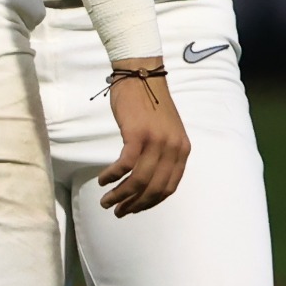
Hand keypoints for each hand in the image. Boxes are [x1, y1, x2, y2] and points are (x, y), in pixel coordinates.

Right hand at [96, 60, 189, 216]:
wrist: (141, 74)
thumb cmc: (150, 102)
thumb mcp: (166, 131)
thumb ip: (163, 154)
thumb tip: (147, 182)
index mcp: (182, 149)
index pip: (169, 187)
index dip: (151, 203)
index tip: (135, 208)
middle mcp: (173, 148)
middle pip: (153, 189)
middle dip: (134, 204)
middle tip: (118, 211)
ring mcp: (156, 141)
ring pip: (138, 181)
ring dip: (120, 195)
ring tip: (106, 201)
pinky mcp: (137, 134)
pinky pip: (124, 165)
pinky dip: (112, 176)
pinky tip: (103, 180)